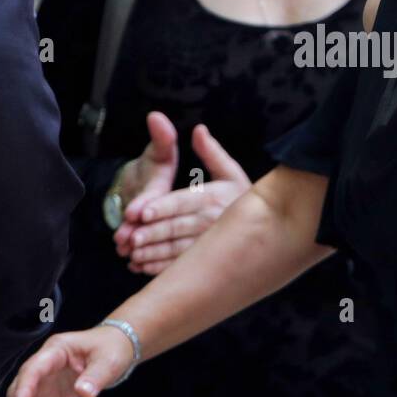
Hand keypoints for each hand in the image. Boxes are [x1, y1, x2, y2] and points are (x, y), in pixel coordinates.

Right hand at [5, 326, 133, 396]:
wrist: (116, 347)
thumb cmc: (111, 348)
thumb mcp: (109, 360)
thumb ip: (96, 376)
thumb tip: (84, 392)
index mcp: (57, 350)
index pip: (33, 369)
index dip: (23, 388)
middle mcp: (45, 364)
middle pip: (22, 388)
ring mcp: (45, 378)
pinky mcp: (49, 391)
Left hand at [114, 122, 250, 274]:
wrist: (265, 225)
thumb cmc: (238, 195)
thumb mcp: (229, 171)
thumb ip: (211, 151)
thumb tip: (198, 129)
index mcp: (215, 197)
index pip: (183, 201)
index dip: (162, 207)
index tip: (142, 213)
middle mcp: (213, 222)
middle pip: (176, 227)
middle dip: (153, 233)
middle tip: (131, 237)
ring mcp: (210, 244)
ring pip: (176, 249)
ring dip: (153, 252)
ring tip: (132, 253)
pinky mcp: (206, 262)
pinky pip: (180, 266)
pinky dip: (159, 268)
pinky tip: (141, 266)